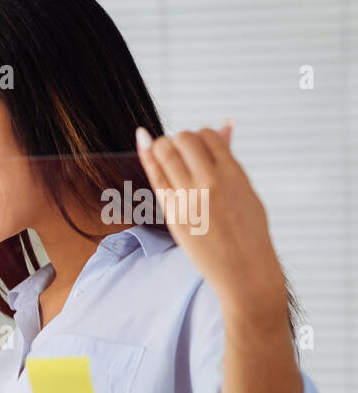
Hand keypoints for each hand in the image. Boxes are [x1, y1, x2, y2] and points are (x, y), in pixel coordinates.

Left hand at [135, 122, 286, 315]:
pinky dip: (149, 159)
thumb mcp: (245, 189)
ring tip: (164, 155)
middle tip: (178, 155)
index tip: (196, 150)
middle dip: (177, 141)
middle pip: (182, 140)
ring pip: (164, 153)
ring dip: (160, 148)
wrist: (244, 269)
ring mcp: (190, 197)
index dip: (198, 137)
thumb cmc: (248, 231)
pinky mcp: (174, 213)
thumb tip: (226, 123)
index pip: (207, 135)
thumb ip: (229, 158)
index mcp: (233, 173)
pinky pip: (156, 177)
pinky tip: (144, 146)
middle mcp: (211, 182)